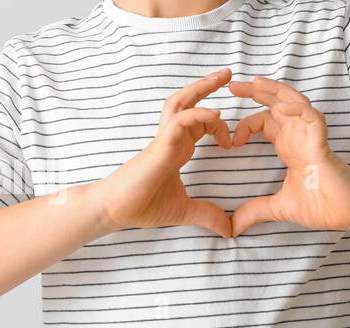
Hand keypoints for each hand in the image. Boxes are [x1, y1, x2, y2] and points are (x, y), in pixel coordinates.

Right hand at [91, 69, 236, 237]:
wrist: (116, 210)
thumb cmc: (142, 205)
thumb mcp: (184, 211)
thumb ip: (207, 215)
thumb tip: (229, 231)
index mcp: (177, 148)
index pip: (200, 122)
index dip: (219, 125)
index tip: (234, 142)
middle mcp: (171, 138)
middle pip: (188, 101)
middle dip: (208, 86)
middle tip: (229, 74)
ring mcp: (164, 139)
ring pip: (181, 103)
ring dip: (202, 88)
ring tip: (222, 77)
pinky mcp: (159, 146)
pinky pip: (179, 121)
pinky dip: (198, 114)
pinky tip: (216, 114)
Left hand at [226, 76, 349, 235]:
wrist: (349, 213)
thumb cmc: (323, 206)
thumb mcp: (278, 208)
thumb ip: (255, 212)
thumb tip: (232, 227)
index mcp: (289, 146)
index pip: (265, 121)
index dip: (245, 125)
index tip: (230, 141)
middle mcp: (298, 136)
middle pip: (276, 104)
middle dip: (255, 92)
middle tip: (232, 85)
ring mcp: (311, 136)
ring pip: (293, 102)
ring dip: (274, 91)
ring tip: (254, 82)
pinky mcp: (322, 142)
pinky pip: (311, 117)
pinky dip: (297, 109)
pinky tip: (280, 106)